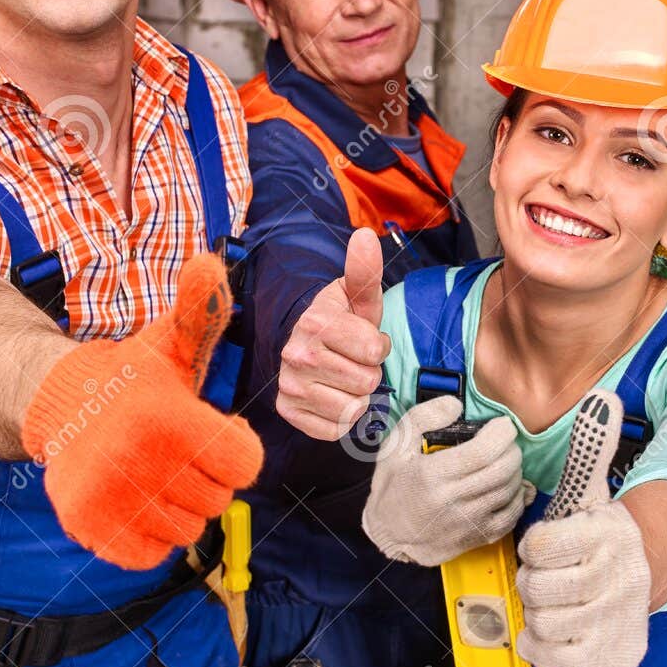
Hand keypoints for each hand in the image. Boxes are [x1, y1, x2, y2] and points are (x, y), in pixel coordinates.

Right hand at [21, 253, 264, 569]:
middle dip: (206, 479)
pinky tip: (137, 502)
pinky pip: (148, 556)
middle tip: (177, 453)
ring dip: (179, 509)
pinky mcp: (88, 526)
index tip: (211, 431)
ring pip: (186, 531)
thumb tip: (209, 262)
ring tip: (155, 474)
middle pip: (217, 500)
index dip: (234, 449)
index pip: (245, 464)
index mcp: (168, 416)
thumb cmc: (132, 380)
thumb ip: (199, 312)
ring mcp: (111, 496)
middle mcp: (138, 459)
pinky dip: (149, 538)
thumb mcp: (168, 344)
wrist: (56, 404)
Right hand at [276, 227, 390, 439]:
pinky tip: (332, 397)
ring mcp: (289, 386)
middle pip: (367, 381)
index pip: (375, 350)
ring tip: (343, 378)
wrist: (311, 346)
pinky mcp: (288, 412)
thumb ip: (364, 271)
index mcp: (314, 322)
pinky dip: (341, 418)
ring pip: (353, 408)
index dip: (378, 346)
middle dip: (369, 372)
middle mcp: (296, 354)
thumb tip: (364, 236)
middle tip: (352, 360)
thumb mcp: (358, 297)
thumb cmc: (343, 322)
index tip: (363, 338)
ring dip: (357, 397)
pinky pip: (335, 429)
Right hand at [363, 395, 526, 565]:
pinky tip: (508, 486)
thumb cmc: (393, 485)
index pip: (483, 452)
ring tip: (504, 461)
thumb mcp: (396, 445)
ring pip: (510, 491)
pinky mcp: (478, 537)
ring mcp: (468, 522)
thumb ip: (423, 418)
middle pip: (502, 471)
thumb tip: (456, 405)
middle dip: (512, 450)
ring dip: (516, 471)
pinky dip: (518, 498)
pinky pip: (512, 516)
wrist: (389, 533)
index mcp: (433, 474)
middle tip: (505, 442)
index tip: (503, 425)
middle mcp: (453, 500)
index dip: (502, 434)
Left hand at [516, 391, 649, 666]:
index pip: (538, 545)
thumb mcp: (591, 496)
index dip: (534, 546)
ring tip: (558, 600)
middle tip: (552, 575)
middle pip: (535, 586)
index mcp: (606, 535)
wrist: (639, 587)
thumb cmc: (598, 539)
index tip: (550, 545)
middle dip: (533, 581)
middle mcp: (615, 578)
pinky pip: (545, 656)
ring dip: (538, 612)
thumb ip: (589, 449)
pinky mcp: (603, 660)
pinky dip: (541, 646)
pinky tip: (558, 629)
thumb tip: (602, 396)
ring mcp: (612, 622)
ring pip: (539, 620)